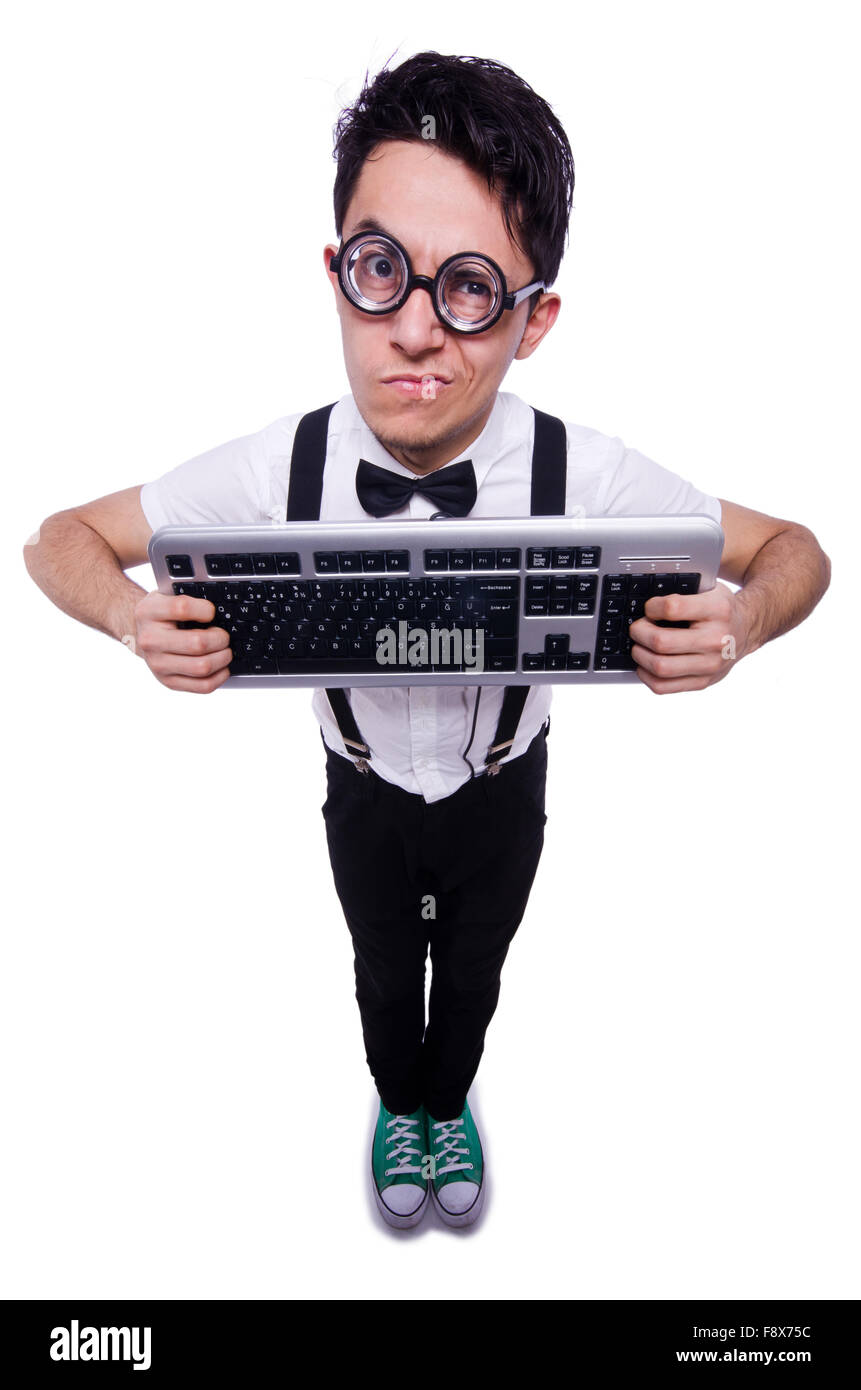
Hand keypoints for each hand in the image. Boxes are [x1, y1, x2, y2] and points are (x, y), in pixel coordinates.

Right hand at [132, 591, 232, 692]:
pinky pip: (203, 686)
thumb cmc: (160, 614)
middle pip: (198, 643)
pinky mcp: (168, 682)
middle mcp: (150, 640)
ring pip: (203, 667)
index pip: (182, 608)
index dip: (205, 609)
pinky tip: (222, 667)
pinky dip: (220, 676)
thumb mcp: (166, 596)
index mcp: (148, 612)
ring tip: (224, 650)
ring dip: (223, 657)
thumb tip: (218, 611)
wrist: (140, 634)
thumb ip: (188, 598)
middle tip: (223, 635)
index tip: (210, 612)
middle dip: (221, 638)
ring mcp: (158, 664)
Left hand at [628, 581, 750, 693]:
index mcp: (717, 610)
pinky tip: (646, 664)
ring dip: (639, 655)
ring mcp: (710, 665)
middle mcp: (716, 640)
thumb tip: (645, 599)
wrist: (746, 630)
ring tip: (639, 646)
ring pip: (660, 667)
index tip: (650, 608)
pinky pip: (663, 686)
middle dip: (639, 632)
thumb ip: (682, 592)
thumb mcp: (709, 589)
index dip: (651, 607)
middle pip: (661, 642)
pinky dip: (646, 675)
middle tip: (637, 628)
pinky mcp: (703, 682)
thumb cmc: (720, 609)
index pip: (672, 608)